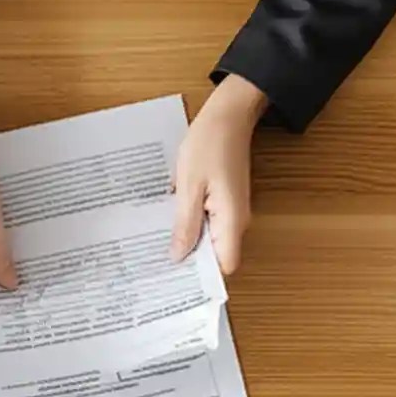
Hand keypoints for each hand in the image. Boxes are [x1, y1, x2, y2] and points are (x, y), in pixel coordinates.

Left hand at [170, 74, 266, 274]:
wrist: (228, 116)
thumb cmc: (209, 144)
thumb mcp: (188, 186)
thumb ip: (185, 225)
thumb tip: (179, 257)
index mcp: (231, 220)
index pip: (224, 265)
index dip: (202, 276)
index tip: (175, 280)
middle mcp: (237, 220)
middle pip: (216, 255)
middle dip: (190, 261)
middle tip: (158, 265)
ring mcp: (232, 211)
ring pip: (211, 239)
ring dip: (189, 242)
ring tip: (159, 244)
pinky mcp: (225, 201)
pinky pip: (209, 223)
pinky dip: (192, 225)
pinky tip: (171, 221)